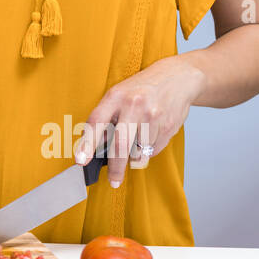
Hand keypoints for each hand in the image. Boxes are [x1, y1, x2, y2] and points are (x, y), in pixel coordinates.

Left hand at [74, 55, 205, 186]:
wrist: (178, 78)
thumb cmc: (142, 88)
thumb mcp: (119, 94)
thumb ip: (107, 116)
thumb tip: (96, 145)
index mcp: (116, 96)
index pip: (96, 122)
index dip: (87, 144)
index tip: (81, 161)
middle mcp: (134, 106)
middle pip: (120, 145)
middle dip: (116, 168)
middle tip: (113, 180)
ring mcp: (153, 117)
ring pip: (139, 151)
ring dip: (135, 155)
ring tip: (137, 141)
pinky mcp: (168, 127)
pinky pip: (154, 150)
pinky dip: (149, 149)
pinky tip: (151, 134)